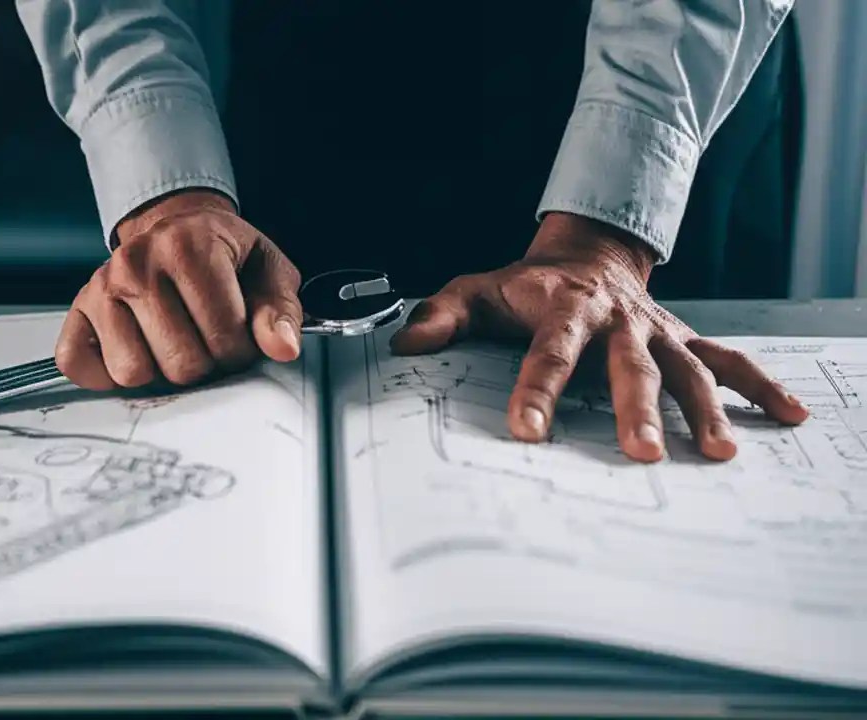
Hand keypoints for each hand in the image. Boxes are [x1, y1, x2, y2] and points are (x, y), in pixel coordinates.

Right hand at [55, 190, 302, 389]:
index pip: (224, 337)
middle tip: (205, 339)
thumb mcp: (267, 271)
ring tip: (173, 342)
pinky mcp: (78, 311)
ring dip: (159, 371)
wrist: (177, 229)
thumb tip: (281, 347)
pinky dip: (106, 373)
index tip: (236, 334)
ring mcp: (101, 287)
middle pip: (181, 363)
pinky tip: (135, 349)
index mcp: (189, 246)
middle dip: (203, 363)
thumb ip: (280, 311)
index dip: (240, 350)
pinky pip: (80, 366)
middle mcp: (137, 263)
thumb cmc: (224, 254)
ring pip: (133, 373)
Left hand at [389, 212, 808, 462]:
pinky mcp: (683, 340)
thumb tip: (403, 346)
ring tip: (716, 452)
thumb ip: (441, 316)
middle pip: (629, 366)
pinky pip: (728, 361)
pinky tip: (790, 416)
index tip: (528, 431)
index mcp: (564, 308)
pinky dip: (760, 386)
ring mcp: (657, 331)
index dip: (538, 389)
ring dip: (705, 409)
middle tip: (641, 453)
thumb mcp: (477, 290)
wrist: (587, 251)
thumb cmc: (526, 284)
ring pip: (686, 369)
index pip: (549, 352)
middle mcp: (618, 320)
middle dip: (636, 409)